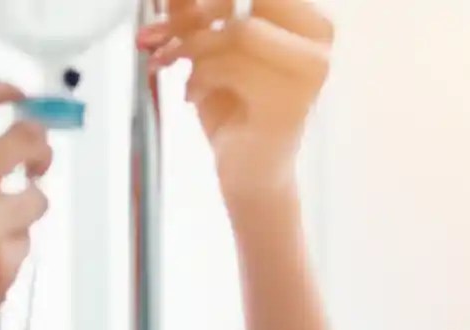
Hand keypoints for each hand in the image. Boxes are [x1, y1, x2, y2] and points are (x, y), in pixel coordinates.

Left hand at [138, 0, 334, 197]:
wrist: (248, 173)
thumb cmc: (232, 108)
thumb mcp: (207, 48)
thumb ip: (194, 12)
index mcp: (304, 17)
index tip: (165, 4)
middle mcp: (318, 37)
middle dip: (190, 15)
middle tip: (152, 36)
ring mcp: (309, 70)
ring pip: (239, 31)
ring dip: (188, 48)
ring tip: (167, 65)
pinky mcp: (289, 102)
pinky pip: (233, 68)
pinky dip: (199, 78)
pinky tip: (192, 95)